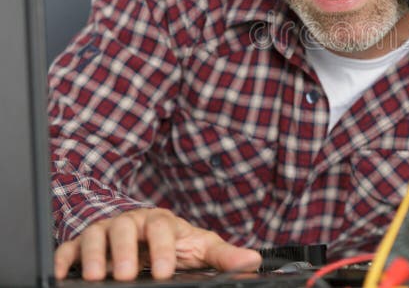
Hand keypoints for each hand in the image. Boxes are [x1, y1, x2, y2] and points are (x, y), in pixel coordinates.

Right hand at [54, 208, 261, 280]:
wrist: (144, 233)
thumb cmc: (174, 243)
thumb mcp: (200, 248)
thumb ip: (224, 256)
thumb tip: (253, 260)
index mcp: (162, 222)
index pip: (163, 228)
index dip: (164, 248)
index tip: (166, 272)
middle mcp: (132, 222)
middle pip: (126, 228)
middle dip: (124, 251)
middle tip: (125, 275)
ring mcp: (106, 230)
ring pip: (97, 234)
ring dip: (95, 255)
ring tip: (97, 277)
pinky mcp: (83, 243)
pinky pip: (70, 247)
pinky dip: (66, 258)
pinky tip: (64, 272)